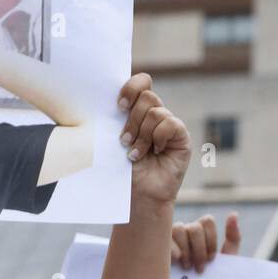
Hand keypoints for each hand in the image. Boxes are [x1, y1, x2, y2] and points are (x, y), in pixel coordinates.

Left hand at [118, 74, 190, 206]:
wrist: (138, 196)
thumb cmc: (122, 171)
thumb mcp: (112, 143)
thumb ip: (111, 122)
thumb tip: (97, 103)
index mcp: (137, 111)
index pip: (141, 82)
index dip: (131, 87)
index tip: (119, 106)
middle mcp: (154, 114)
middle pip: (147, 96)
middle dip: (132, 120)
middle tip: (124, 141)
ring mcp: (168, 124)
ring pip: (155, 112)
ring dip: (141, 135)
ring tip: (135, 154)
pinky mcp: (181, 136)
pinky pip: (170, 124)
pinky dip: (158, 138)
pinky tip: (155, 152)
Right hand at [171, 212, 241, 272]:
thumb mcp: (226, 260)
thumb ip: (233, 238)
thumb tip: (233, 214)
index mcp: (201, 232)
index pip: (207, 221)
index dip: (211, 239)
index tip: (212, 259)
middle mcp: (185, 232)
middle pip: (194, 227)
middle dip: (200, 249)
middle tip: (200, 268)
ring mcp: (169, 239)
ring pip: (179, 229)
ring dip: (186, 250)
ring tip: (187, 267)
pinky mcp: (158, 249)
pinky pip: (165, 239)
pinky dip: (173, 249)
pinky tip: (176, 261)